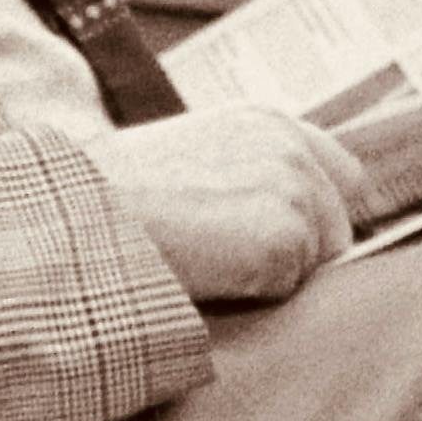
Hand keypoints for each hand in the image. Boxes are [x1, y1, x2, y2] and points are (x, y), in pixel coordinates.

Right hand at [76, 104, 373, 302]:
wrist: (80, 212)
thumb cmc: (111, 196)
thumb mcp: (187, 158)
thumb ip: (243, 175)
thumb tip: (286, 229)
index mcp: (266, 122)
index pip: (341, 177)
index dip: (316, 217)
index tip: (282, 244)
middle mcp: (291, 147)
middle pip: (337, 229)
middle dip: (299, 256)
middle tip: (229, 265)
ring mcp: (294, 190)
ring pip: (315, 265)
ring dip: (272, 279)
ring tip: (206, 265)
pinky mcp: (285, 237)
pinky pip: (289, 291)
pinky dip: (252, 298)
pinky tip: (204, 276)